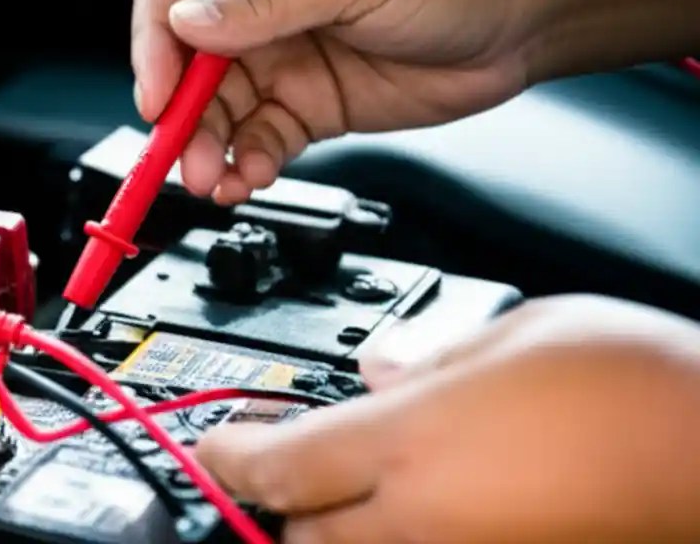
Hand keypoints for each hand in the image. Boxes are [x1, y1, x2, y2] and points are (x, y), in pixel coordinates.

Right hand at [131, 0, 555, 203]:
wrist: (528, 20)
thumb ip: (266, 1)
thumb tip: (186, 23)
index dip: (154, 42)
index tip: (157, 94)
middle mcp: (261, 1)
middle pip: (186, 61)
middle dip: (179, 114)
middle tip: (183, 157)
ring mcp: (283, 56)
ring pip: (218, 110)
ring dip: (210, 148)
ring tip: (217, 180)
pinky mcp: (308, 105)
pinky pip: (259, 139)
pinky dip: (248, 163)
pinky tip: (252, 177)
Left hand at [195, 296, 699, 543]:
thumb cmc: (638, 386)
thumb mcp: (516, 331)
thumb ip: (428, 358)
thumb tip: (379, 370)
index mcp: (412, 441)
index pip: (278, 462)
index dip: (229, 454)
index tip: (214, 443)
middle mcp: (423, 518)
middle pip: (301, 531)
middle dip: (280, 498)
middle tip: (277, 459)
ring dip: (333, 528)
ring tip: (345, 484)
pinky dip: (397, 540)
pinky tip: (420, 508)